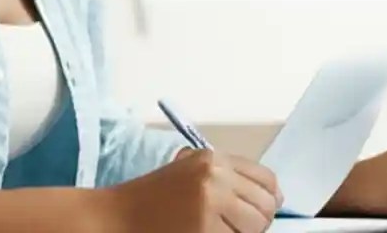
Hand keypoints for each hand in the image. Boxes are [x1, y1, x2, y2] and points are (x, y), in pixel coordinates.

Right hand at [105, 148, 282, 232]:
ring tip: (221, 232)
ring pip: (256, 228)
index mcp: (213, 159)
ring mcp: (211, 204)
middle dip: (259, 222)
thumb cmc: (149, 200)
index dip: (270, 199)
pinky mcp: (205, 230)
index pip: (267, 180)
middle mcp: (215, 177)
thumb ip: (226, 179)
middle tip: (240, 229)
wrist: (116, 217)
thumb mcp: (189, 174)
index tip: (264, 211)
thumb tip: (270, 198)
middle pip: (266, 206)